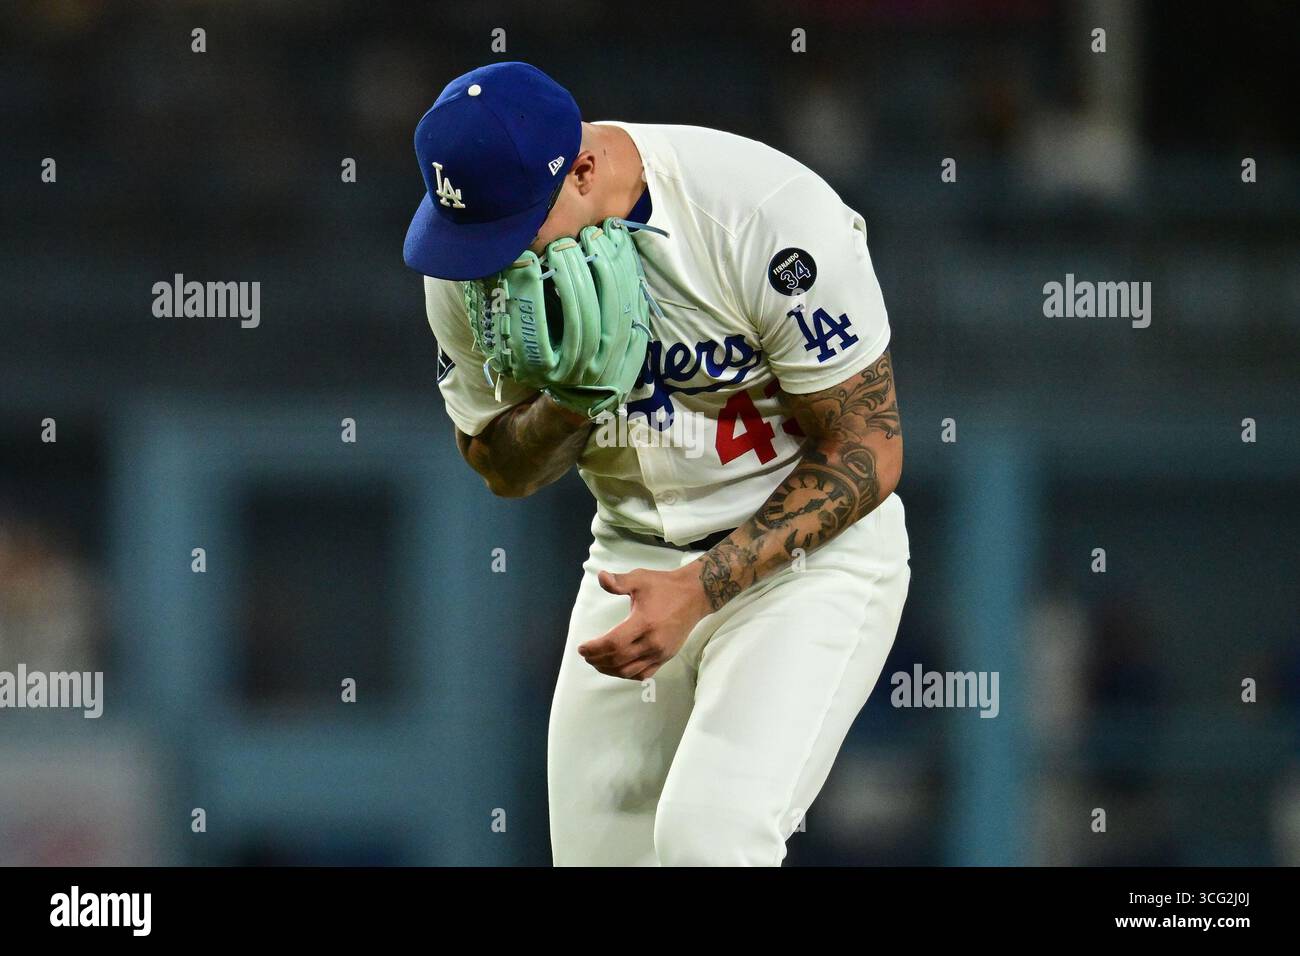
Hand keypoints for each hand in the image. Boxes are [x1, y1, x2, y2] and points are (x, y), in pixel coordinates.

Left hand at [578, 564, 712, 679]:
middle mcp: (653, 642)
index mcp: (644, 622)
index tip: (582, 648)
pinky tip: (616, 668)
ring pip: (629, 671)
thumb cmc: (665, 586)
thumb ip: (619, 581)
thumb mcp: (641, 578)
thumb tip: (600, 576)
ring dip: (609, 670)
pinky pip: (643, 674)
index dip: (595, 648)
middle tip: (586, 655)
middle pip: (618, 659)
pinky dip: (626, 674)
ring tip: (597, 662)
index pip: (614, 642)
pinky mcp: (666, 657)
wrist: (695, 595)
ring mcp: (660, 652)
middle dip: (598, 659)